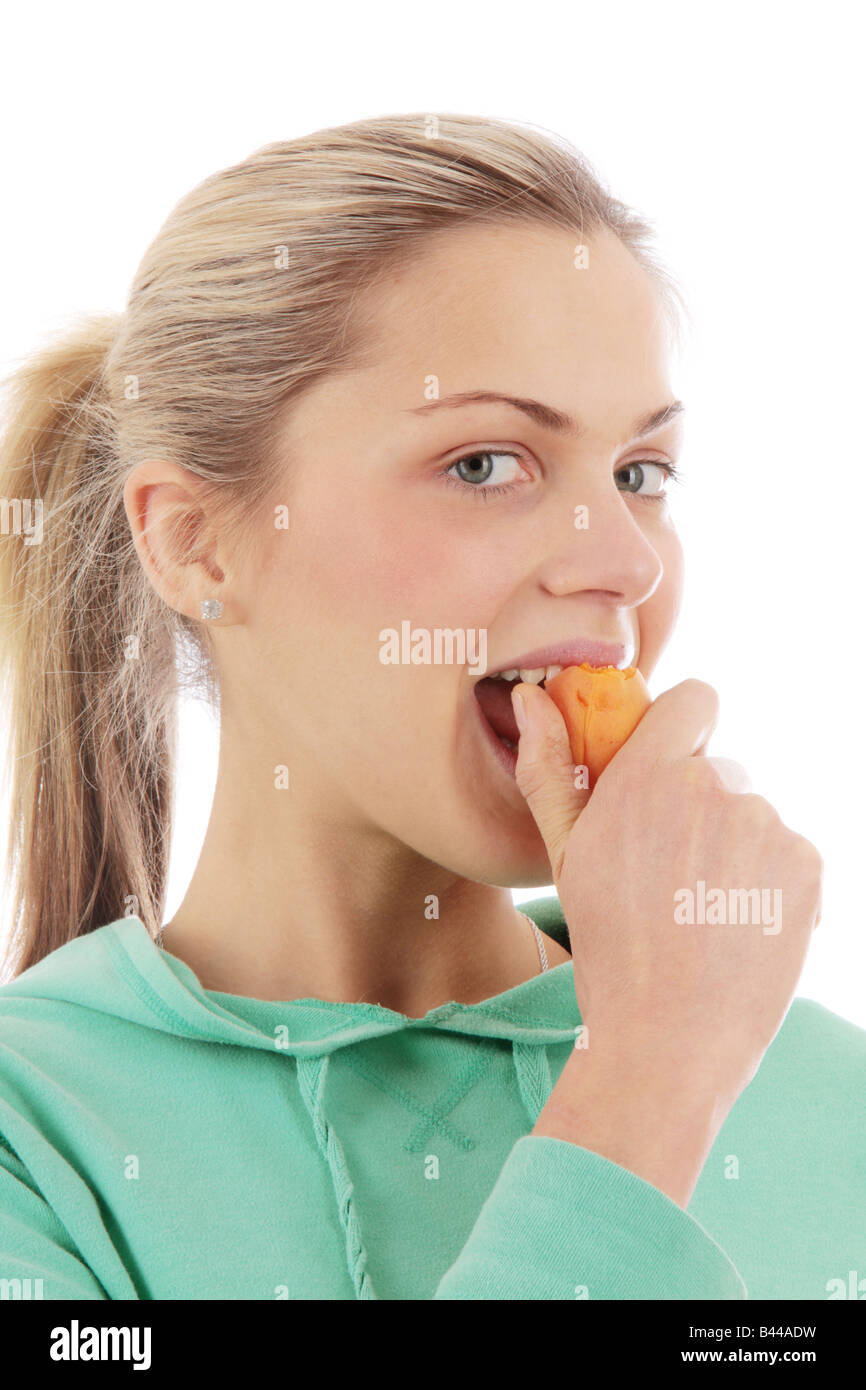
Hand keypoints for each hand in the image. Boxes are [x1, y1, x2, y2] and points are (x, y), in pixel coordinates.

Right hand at [511, 677, 822, 1106]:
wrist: (668, 1039)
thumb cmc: (608, 948)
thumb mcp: (566, 856)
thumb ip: (550, 769)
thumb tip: (529, 699)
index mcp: (648, 776)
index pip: (695, 699)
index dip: (685, 731)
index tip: (671, 771)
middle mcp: (713, 786)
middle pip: (720, 771)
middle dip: (701, 809)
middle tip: (675, 878)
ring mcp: (766, 825)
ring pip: (753, 816)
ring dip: (735, 849)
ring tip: (705, 912)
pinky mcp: (806, 864)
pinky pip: (788, 853)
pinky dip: (771, 884)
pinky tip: (739, 927)